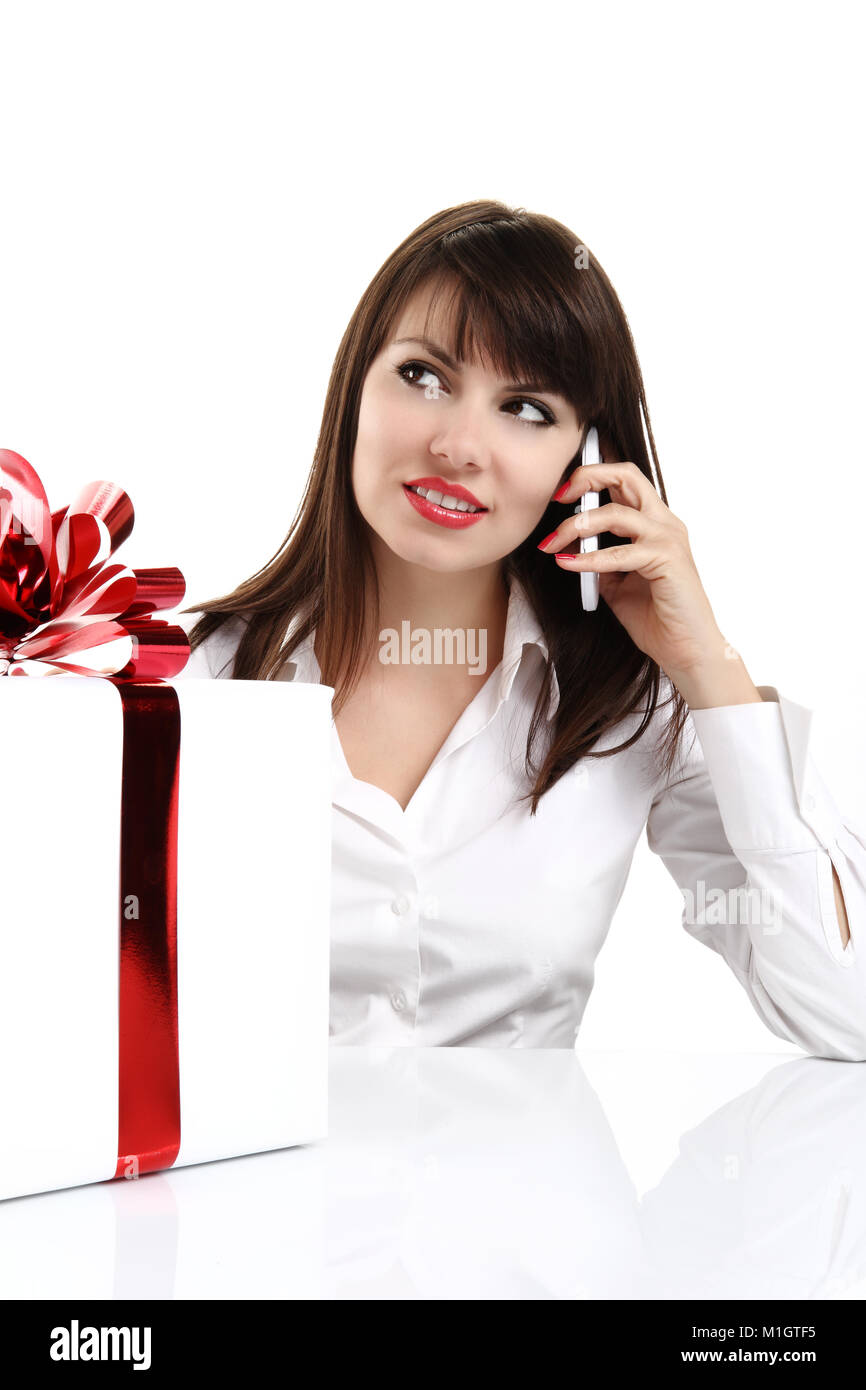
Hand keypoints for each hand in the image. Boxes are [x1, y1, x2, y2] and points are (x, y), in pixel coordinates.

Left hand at [538, 457, 727, 678]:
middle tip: (558, 496)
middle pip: (626, 476)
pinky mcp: (666, 559)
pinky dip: (589, 558)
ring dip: (578, 525)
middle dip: (587, 477)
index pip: (625, 481)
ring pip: (616, 512)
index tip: (560, 494)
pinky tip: (568, 563)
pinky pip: (619, 553)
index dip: (591, 478)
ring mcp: (668, 539)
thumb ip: (600, 562)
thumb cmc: (658, 618)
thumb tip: (572, 550)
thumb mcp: (617, 584)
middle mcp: (665, 524)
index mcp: (656, 524)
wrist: (686, 650)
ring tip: (555, 542)